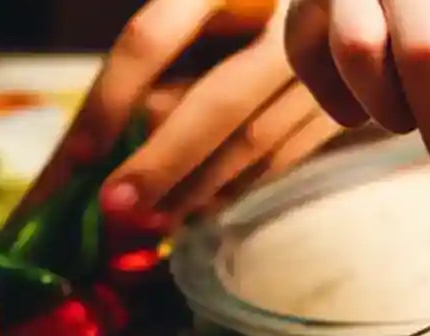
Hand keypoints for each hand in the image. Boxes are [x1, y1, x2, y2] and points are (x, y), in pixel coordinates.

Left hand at [22, 0, 342, 230]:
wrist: (349, 6)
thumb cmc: (240, 7)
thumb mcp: (199, 7)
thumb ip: (153, 59)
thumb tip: (83, 151)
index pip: (152, 38)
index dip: (111, 99)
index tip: (80, 156)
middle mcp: (281, 14)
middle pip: (216, 101)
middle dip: (162, 163)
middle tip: (117, 207)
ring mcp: (322, 61)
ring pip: (257, 138)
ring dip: (200, 188)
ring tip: (154, 220)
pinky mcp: (346, 101)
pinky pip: (287, 155)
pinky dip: (241, 186)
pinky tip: (204, 205)